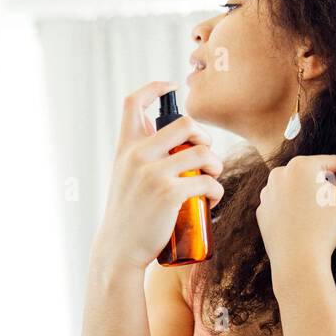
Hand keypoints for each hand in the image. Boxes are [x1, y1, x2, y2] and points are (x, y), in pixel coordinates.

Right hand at [91, 81, 224, 269]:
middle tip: (206, 154)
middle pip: (184, 123)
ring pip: (202, 153)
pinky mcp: (170, 194)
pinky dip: (216, 190)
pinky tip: (213, 199)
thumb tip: (169, 143)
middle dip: (204, 136)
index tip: (171, 86)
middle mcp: (137, 156)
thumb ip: (138, 159)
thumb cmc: (127, 216)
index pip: (133, 103)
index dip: (154, 87)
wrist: (118, 250)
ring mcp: (154, 174)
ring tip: (213, 177)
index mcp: (125, 149)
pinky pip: (207, 183)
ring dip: (216, 164)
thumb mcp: (124, 179)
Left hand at [256, 147, 335, 273]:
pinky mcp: (262, 210)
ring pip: (298, 187)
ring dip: (312, 195)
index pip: (334, 162)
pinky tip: (304, 223)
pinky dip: (295, 209)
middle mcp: (278, 174)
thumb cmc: (326, 228)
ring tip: (320, 216)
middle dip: (329, 185)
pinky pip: (285, 203)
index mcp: (300, 164)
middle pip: (314, 173)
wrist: (297, 262)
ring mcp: (267, 193)